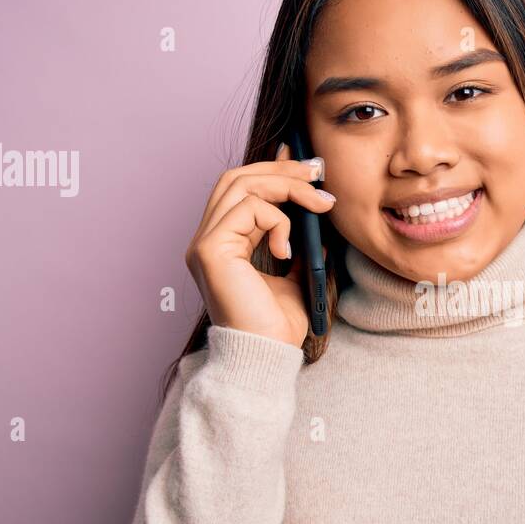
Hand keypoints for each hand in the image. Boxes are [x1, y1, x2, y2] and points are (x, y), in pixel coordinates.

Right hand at [184, 142, 333, 347]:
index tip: (310, 167)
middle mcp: (207, 239)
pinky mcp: (210, 249)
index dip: (274, 169)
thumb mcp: (295, 275)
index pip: (241, 189)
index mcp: (224, 244)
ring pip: (242, 184)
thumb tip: (315, 212)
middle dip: (281, 168)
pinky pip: (249, 209)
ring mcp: (204, 243)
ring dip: (288, 187)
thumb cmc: (277, 325)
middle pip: (237, 177)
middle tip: (318, 171)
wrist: (268, 355)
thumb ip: (297, 243)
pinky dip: (278, 222)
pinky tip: (286, 252)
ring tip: (320, 204)